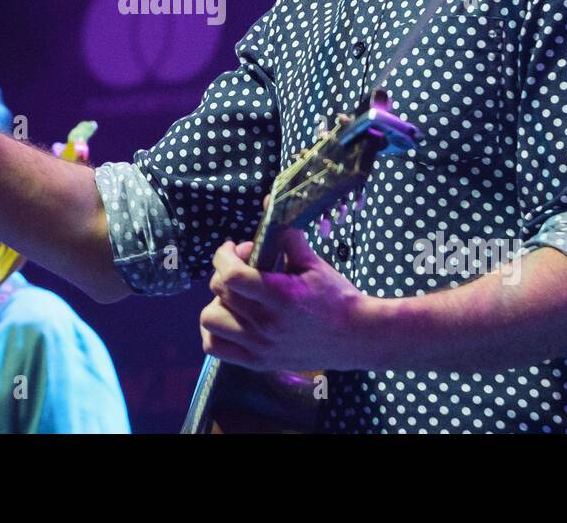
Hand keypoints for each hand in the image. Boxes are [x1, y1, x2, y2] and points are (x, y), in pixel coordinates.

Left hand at [199, 205, 374, 371]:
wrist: (356, 337)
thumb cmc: (336, 297)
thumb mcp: (314, 264)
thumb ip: (287, 237)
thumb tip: (269, 204)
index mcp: (280, 296)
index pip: (231, 275)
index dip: (224, 255)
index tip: (233, 248)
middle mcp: (266, 324)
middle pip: (220, 291)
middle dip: (226, 271)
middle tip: (245, 267)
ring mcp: (260, 347)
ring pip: (210, 319)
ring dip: (219, 301)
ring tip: (237, 296)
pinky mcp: (258, 362)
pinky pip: (215, 347)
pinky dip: (215, 331)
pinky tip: (232, 319)